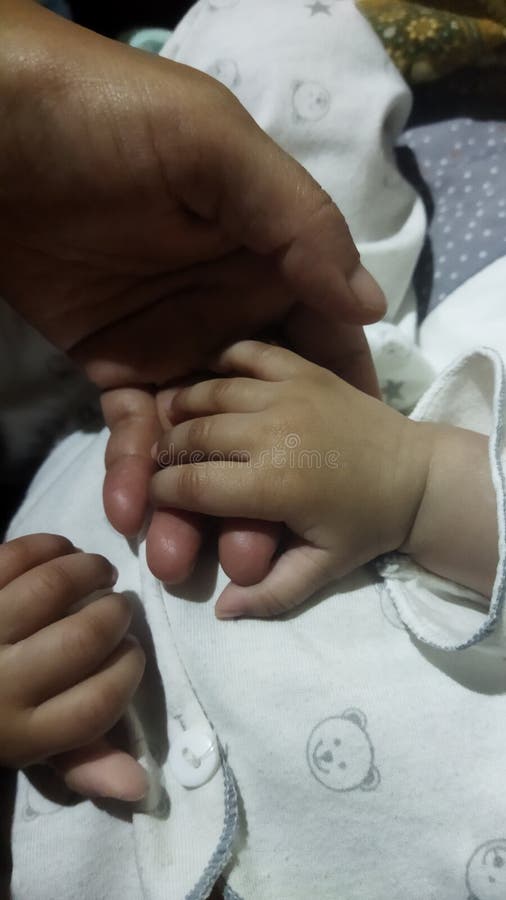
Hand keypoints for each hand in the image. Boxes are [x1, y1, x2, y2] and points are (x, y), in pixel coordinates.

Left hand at [0, 0, 383, 581]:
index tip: (348, 480)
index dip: (338, 408)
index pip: (321, 341)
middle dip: (261, 486)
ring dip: (191, 498)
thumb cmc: (117, 126)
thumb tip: (369, 306)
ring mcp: (169, 342)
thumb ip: (298, 225)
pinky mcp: (112, 360)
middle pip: (259, 412)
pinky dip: (131, 471)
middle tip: (252, 552)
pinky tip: (130, 510)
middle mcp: (227, 311)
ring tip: (181, 558)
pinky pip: (131, 426)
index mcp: (267, 263)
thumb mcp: (219, 150)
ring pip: (196, 434)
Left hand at [0, 534, 145, 799]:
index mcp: (20, 735)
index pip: (97, 704)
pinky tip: (64, 551)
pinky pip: (14, 556)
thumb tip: (141, 785)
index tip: (133, 652)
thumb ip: (83, 765)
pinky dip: (49, 546)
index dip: (129, 670)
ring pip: (51, 588)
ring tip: (100, 572)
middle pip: (82, 639)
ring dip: (90, 570)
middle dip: (116, 614)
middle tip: (120, 607)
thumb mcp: (29, 753)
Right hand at [105, 316, 379, 587]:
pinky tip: (211, 372)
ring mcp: (289, 394)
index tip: (155, 495)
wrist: (419, 476)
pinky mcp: (305, 371)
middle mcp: (273, 433)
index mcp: (273, 485)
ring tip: (174, 419)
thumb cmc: (367, 526)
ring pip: (213, 390)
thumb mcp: (323, 569)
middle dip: (166, 450)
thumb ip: (271, 594)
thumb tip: (222, 613)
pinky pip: (251, 353)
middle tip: (161, 460)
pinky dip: (225, 359)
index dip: (160, 491)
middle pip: (193, 435)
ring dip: (185, 405)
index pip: (191, 485)